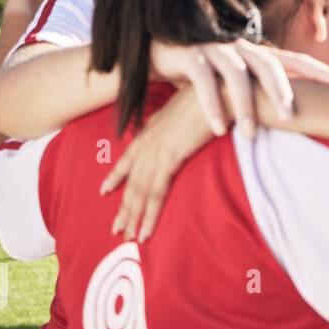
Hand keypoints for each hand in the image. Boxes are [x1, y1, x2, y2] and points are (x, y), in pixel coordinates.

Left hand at [101, 87, 208, 242]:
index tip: (106, 189)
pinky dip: (149, 215)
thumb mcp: (192, 107)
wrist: (223, 91)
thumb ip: (183, 118)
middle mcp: (150, 139)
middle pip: (132, 179)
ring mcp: (157, 150)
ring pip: (140, 191)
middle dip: (124, 206)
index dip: (117, 174)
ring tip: (129, 237)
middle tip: (116, 228)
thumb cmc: (215, 96)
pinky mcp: (169, 158)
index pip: (129, 155)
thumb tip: (186, 124)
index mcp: (155, 127)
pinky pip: (155, 193)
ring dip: (134, 217)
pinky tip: (145, 231)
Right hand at [149, 40, 328, 137]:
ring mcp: (216, 50)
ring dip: (246, 106)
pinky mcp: (191, 57)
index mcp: (257, 53)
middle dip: (282, 90)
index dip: (318, 70)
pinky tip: (220, 128)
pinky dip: (212, 105)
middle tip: (291, 116)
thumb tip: (296, 112)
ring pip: (236, 75)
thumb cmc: (210, 72)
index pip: (293, 60)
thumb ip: (263, 90)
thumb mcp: (239, 79)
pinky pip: (203, 82)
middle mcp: (240, 48)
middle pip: (268, 64)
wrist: (164, 51)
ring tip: (252, 135)